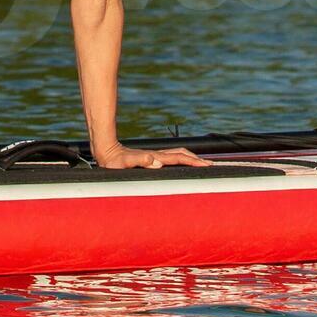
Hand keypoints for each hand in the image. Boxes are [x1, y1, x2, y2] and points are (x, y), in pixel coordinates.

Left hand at [92, 142, 210, 169]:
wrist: (106, 151)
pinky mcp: (150, 158)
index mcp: (155, 157)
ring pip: (178, 154)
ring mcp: (154, 155)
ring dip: (191, 158)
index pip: (178, 159)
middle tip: (210, 165)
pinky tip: (181, 163)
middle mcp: (157, 155)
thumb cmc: (114, 161)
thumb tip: (155, 161)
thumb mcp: (125, 163)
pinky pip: (171, 158)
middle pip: (182, 154)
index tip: (206, 165)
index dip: (193, 162)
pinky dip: (181, 159)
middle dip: (197, 159)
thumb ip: (139, 161)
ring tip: (201, 163)